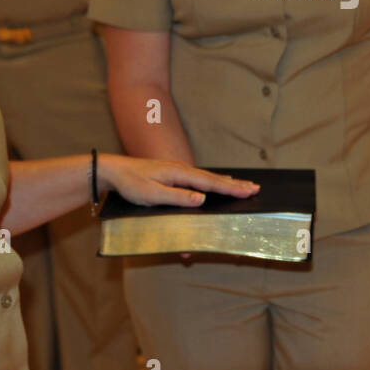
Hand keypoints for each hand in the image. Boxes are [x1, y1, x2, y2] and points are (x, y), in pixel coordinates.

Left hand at [97, 155, 258, 207]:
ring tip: (244, 185)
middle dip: (235, 184)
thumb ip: (177, 197)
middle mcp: (182, 170)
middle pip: (214, 178)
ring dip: (227, 182)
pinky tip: (218, 182)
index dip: (231, 188)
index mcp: (179, 173)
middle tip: (256, 188)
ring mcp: (179, 171)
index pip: (210, 183)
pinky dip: (215, 181)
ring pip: (209, 178)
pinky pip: (201, 178)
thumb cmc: (130, 184)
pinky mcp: (174, 175)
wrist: (114, 170)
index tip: (249, 191)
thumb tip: (201, 199)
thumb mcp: (151, 194)